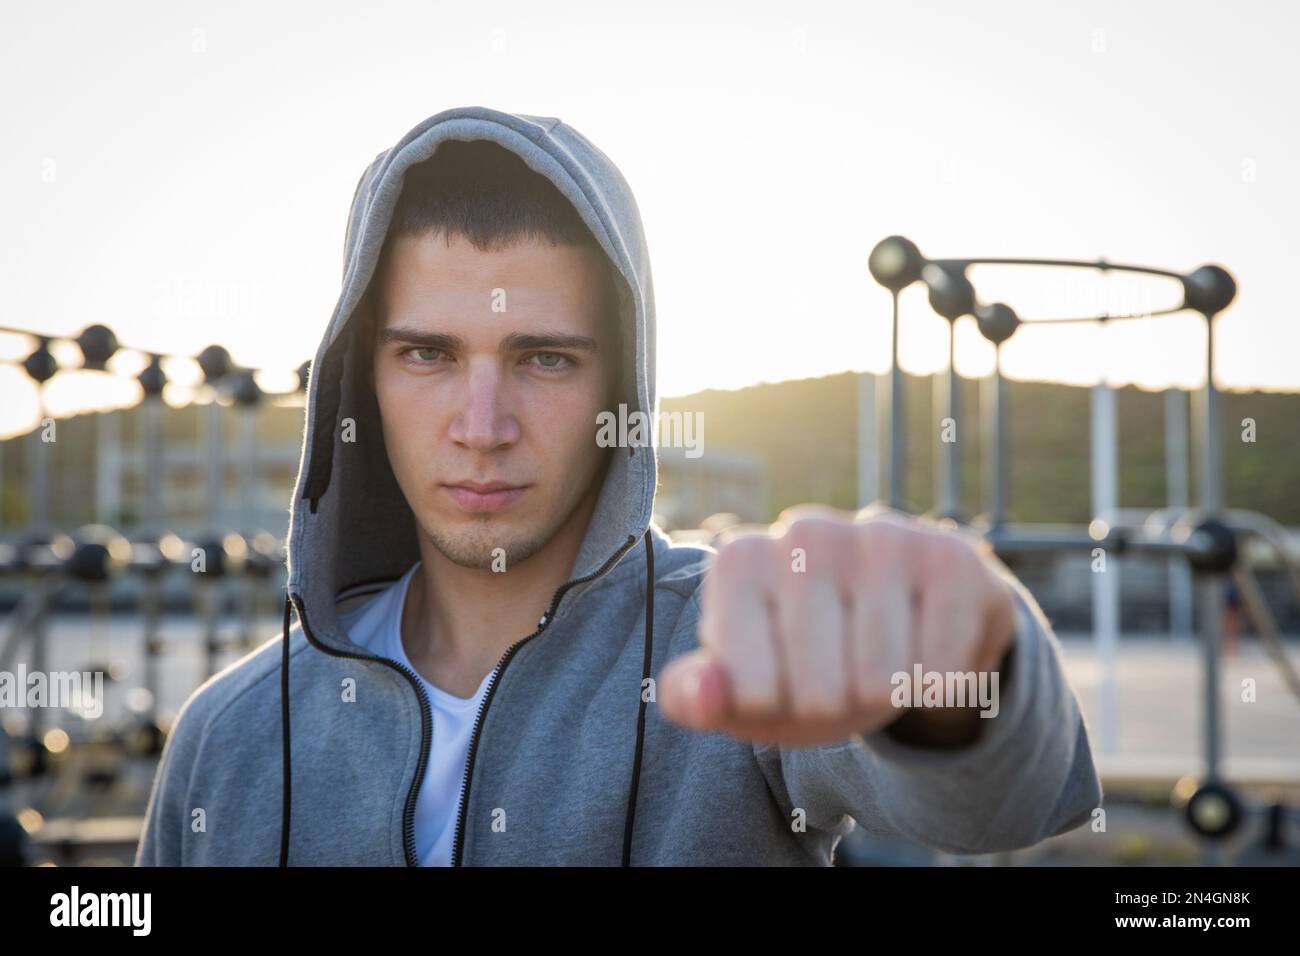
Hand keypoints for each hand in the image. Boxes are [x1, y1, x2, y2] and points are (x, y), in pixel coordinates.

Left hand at [659, 505, 1018, 746]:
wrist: (904, 633)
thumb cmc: (805, 664)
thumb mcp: (741, 688)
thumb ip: (695, 696)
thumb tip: (704, 694)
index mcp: (741, 560)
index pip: (746, 687)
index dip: (769, 707)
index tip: (775, 679)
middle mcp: (805, 532)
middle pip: (817, 690)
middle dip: (831, 708)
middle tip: (837, 678)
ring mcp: (880, 535)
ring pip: (881, 678)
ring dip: (886, 697)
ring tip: (881, 665)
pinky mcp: (949, 556)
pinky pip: (940, 665)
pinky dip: (937, 685)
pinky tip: (928, 653)